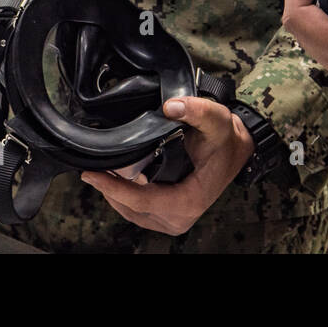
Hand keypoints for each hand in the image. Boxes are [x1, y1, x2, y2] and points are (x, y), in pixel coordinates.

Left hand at [80, 97, 254, 234]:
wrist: (236, 148)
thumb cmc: (225, 138)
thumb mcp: (216, 119)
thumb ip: (196, 110)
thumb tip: (171, 106)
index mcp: (188, 201)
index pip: (141, 200)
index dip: (113, 188)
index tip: (91, 175)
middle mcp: (181, 217)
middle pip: (132, 208)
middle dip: (109, 189)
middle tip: (90, 168)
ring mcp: (174, 220)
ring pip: (132, 213)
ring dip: (114, 194)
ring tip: (99, 171)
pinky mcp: (170, 216)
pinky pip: (139, 211)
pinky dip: (124, 197)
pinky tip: (115, 178)